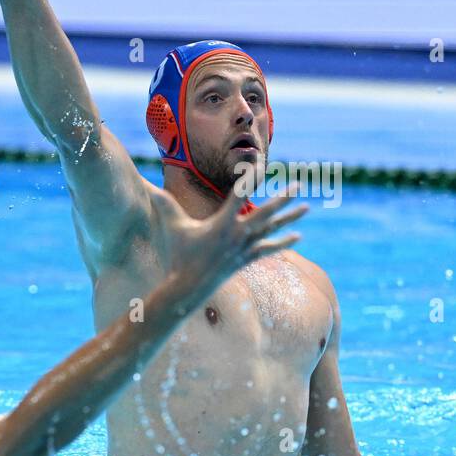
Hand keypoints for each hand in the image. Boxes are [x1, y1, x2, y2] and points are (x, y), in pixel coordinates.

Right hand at [153, 172, 307, 310]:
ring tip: (308, 207)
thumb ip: (163, 203)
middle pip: (265, 213)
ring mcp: (244, 248)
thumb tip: (147, 186)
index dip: (248, 180)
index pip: (238, 196)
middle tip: (298, 186)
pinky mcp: (246, 259)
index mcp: (221, 224)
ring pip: (272, 230)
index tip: (260, 167)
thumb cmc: (178, 254)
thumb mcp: (171, 226)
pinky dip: (283, 242)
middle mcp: (237, 235)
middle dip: (283, 199)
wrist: (187, 288)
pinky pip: (269, 248)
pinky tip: (298, 236)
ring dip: (290, 218)